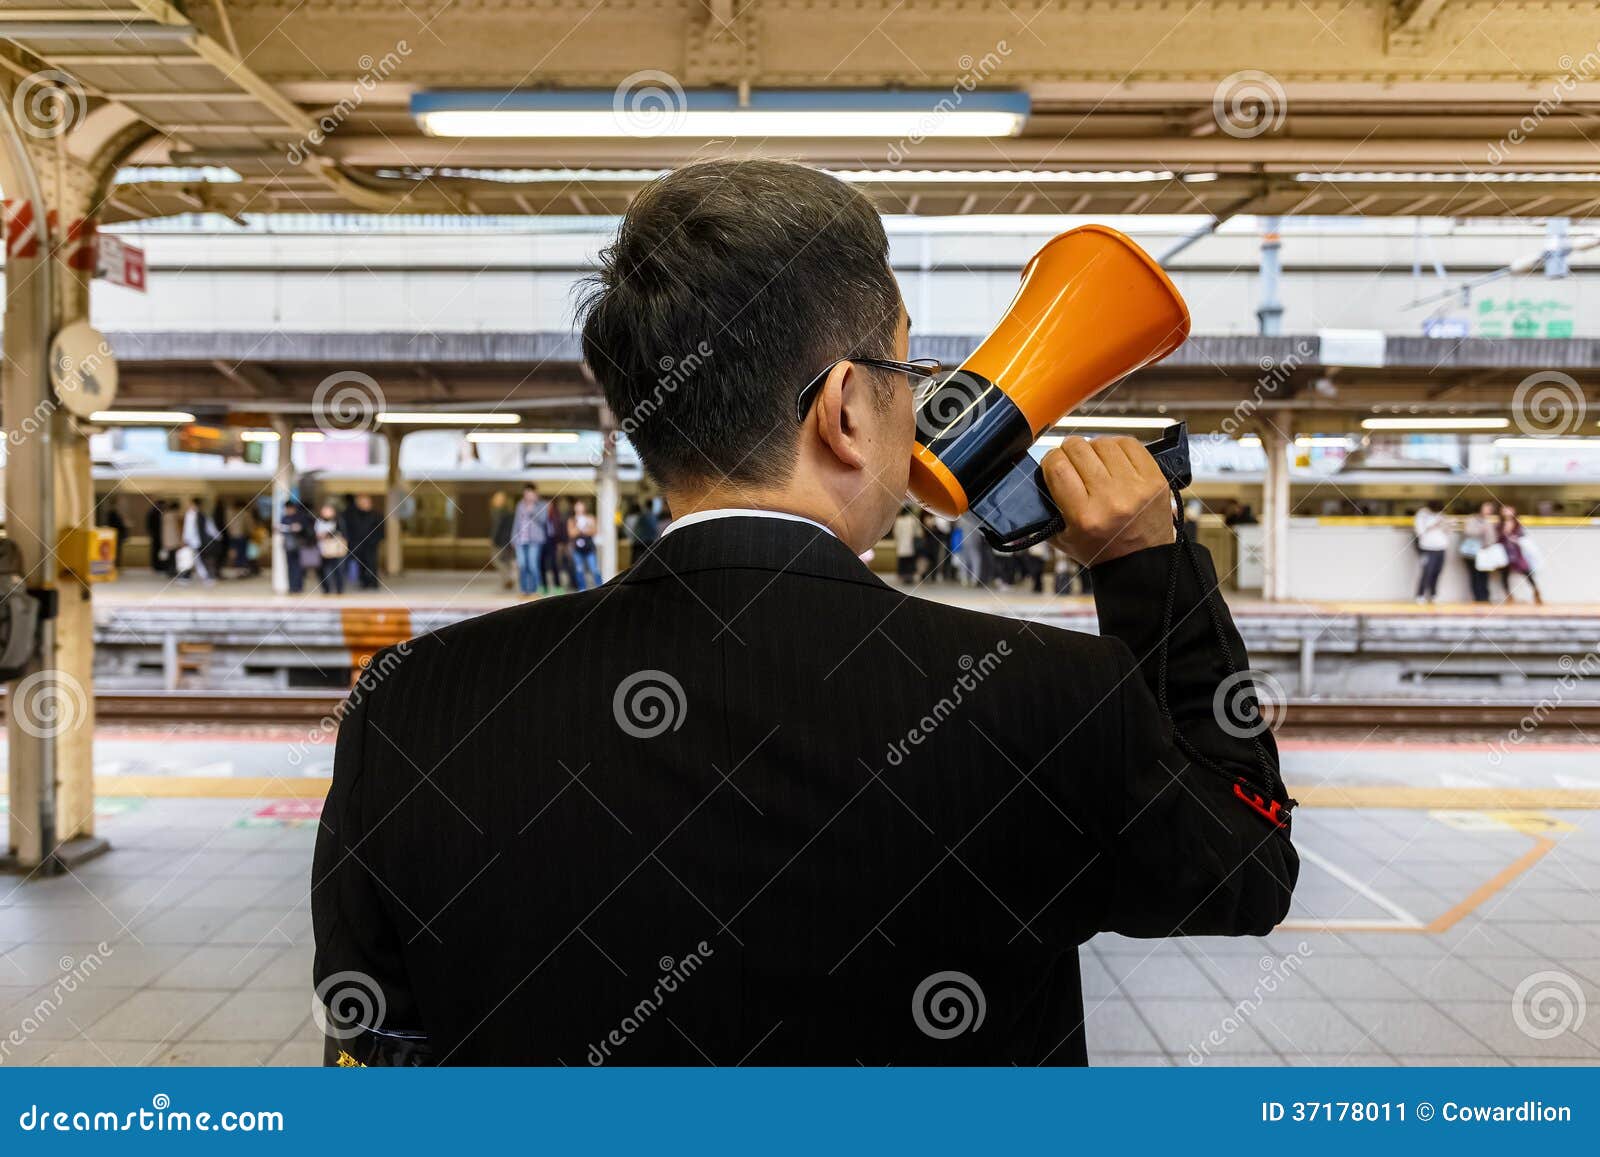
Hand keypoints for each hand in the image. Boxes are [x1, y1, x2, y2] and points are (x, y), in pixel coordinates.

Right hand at [1042, 435, 1175, 565]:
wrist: (1141, 564)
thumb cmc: (1101, 551)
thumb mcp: (1063, 537)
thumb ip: (1047, 506)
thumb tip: (1040, 469)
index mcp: (1084, 517)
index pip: (1057, 467)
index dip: (1050, 459)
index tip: (1052, 463)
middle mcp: (1111, 500)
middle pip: (1079, 449)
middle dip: (1069, 451)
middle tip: (1071, 460)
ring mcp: (1135, 488)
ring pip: (1103, 443)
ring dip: (1094, 448)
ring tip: (1095, 463)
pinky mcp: (1154, 480)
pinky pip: (1130, 444)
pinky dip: (1117, 448)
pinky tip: (1114, 460)